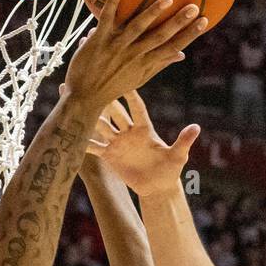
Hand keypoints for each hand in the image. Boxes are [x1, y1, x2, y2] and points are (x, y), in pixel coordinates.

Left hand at [63, 0, 207, 109]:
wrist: (84, 96)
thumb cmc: (113, 85)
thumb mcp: (139, 78)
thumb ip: (159, 64)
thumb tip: (181, 55)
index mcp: (145, 63)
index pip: (172, 47)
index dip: (189, 34)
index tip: (205, 20)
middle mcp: (134, 55)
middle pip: (160, 37)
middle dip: (178, 22)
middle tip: (194, 7)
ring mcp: (117, 47)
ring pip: (137, 27)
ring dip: (152, 13)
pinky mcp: (99, 40)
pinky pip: (107, 18)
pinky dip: (113, 3)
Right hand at [81, 92, 200, 195]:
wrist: (158, 187)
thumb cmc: (170, 170)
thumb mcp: (178, 156)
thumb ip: (184, 141)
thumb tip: (196, 128)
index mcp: (145, 129)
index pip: (136, 107)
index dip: (130, 94)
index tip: (122, 78)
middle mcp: (129, 132)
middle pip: (114, 112)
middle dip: (104, 98)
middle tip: (93, 82)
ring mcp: (117, 142)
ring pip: (100, 125)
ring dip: (88, 114)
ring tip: (75, 101)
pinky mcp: (109, 155)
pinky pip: (93, 146)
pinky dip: (82, 140)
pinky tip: (69, 131)